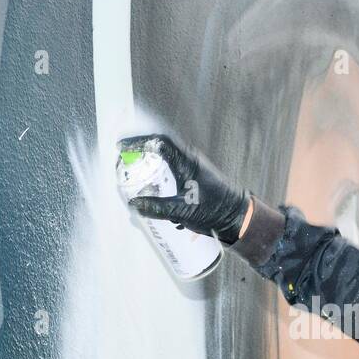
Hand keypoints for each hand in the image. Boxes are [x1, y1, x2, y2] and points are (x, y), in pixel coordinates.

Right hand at [116, 132, 250, 243]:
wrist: (238, 217)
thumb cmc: (215, 210)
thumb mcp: (183, 210)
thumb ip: (157, 207)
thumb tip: (133, 205)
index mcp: (187, 161)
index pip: (159, 142)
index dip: (138, 141)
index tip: (120, 146)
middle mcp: (188, 161)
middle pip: (158, 150)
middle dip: (138, 155)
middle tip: (122, 165)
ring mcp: (191, 170)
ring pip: (163, 163)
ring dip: (147, 169)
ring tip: (131, 180)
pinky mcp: (192, 181)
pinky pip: (170, 175)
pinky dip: (157, 181)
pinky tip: (150, 196)